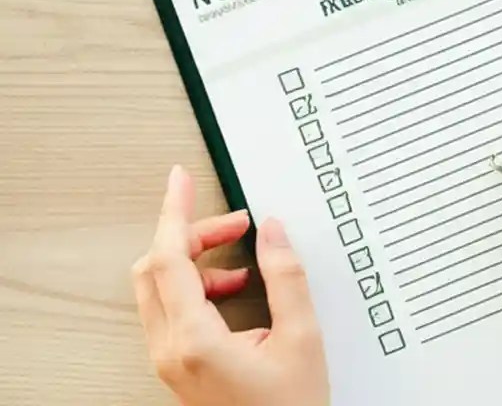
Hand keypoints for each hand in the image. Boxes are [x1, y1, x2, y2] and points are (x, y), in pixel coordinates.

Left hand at [132, 166, 328, 405]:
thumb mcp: (302, 338)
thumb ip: (287, 278)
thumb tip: (274, 232)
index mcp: (194, 340)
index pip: (168, 258)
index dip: (174, 211)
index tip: (180, 180)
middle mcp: (170, 349)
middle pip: (155, 267)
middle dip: (192, 234)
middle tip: (235, 222)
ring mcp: (168, 359)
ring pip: (159, 288)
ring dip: (195, 261)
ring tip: (243, 260)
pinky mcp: (177, 364)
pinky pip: (169, 310)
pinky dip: (195, 286)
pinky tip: (234, 288)